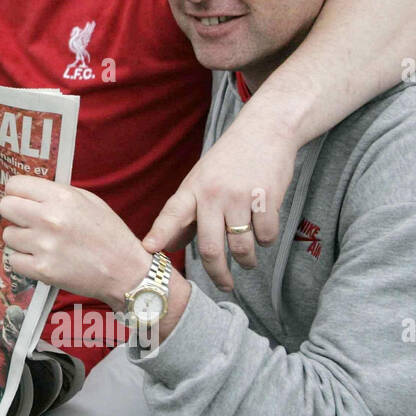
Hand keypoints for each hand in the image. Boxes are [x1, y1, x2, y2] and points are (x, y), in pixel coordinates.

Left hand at [0, 175, 148, 309]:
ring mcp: (44, 245)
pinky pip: (14, 260)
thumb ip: (56, 193)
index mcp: (62, 197)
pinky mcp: (42, 270)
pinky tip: (42, 259)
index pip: (14, 185)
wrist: (126, 272)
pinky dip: (24, 261)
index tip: (23, 200)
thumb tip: (28, 191)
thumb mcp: (88, 201)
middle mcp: (49, 218)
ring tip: (42, 243)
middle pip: (5, 207)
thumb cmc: (109, 235)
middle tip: (28, 221)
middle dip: (14, 213)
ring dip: (21, 239)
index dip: (17, 192)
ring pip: (8, 235)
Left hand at [141, 108, 291, 290]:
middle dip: (217, 273)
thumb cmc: (229, 160)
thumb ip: (187, 215)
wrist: (265, 130)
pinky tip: (263, 236)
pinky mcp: (267, 197)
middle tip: (224, 284)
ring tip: (247, 263)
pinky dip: (265, 242)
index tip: (148, 251)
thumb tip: (168, 247)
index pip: (171, 215)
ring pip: (241, 246)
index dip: (159, 234)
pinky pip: (266, 235)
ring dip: (246, 261)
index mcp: (192, 189)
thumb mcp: (201, 181)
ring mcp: (240, 196)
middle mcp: (213, 194)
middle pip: (211, 246)